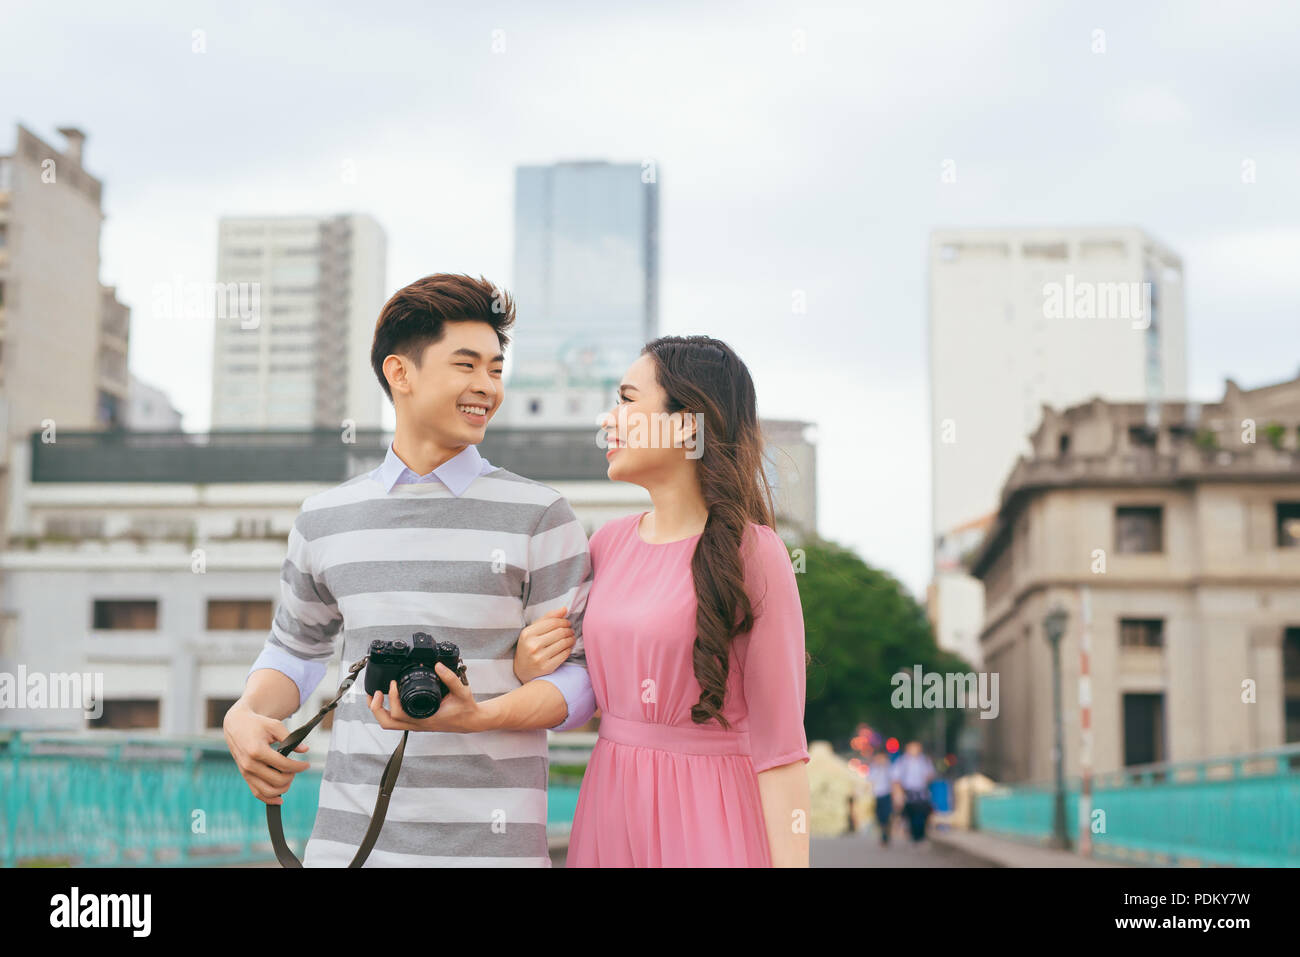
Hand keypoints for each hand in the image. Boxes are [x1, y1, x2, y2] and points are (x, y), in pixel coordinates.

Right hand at [223, 702, 311, 804]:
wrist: (236, 726)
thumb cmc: (257, 724)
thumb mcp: (274, 725)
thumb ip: (290, 738)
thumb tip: (305, 750)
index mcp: (257, 751)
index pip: (283, 765)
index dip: (298, 767)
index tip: (307, 764)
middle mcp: (250, 764)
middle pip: (277, 780)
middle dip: (292, 776)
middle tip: (296, 768)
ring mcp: (246, 773)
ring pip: (267, 791)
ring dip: (283, 788)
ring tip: (290, 778)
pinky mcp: (245, 777)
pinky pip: (257, 793)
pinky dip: (269, 799)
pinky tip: (280, 799)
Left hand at [368, 664, 485, 732]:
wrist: (471, 721)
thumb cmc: (465, 709)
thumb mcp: (461, 691)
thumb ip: (450, 678)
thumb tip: (438, 665)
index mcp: (426, 718)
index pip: (399, 714)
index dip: (392, 698)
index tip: (394, 682)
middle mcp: (418, 724)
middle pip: (387, 723)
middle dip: (376, 707)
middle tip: (377, 691)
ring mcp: (416, 725)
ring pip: (389, 724)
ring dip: (379, 710)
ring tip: (377, 694)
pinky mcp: (417, 723)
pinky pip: (396, 721)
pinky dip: (388, 710)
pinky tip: (390, 698)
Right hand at [513, 606, 574, 681]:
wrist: (522, 669)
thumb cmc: (529, 645)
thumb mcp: (533, 630)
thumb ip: (548, 618)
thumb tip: (564, 609)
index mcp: (528, 633)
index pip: (552, 623)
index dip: (563, 621)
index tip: (567, 622)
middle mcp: (533, 645)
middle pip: (559, 633)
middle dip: (569, 630)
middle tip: (571, 630)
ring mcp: (540, 657)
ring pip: (564, 643)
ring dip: (571, 639)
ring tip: (572, 638)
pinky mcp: (547, 667)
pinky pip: (564, 654)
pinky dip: (569, 649)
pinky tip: (568, 647)